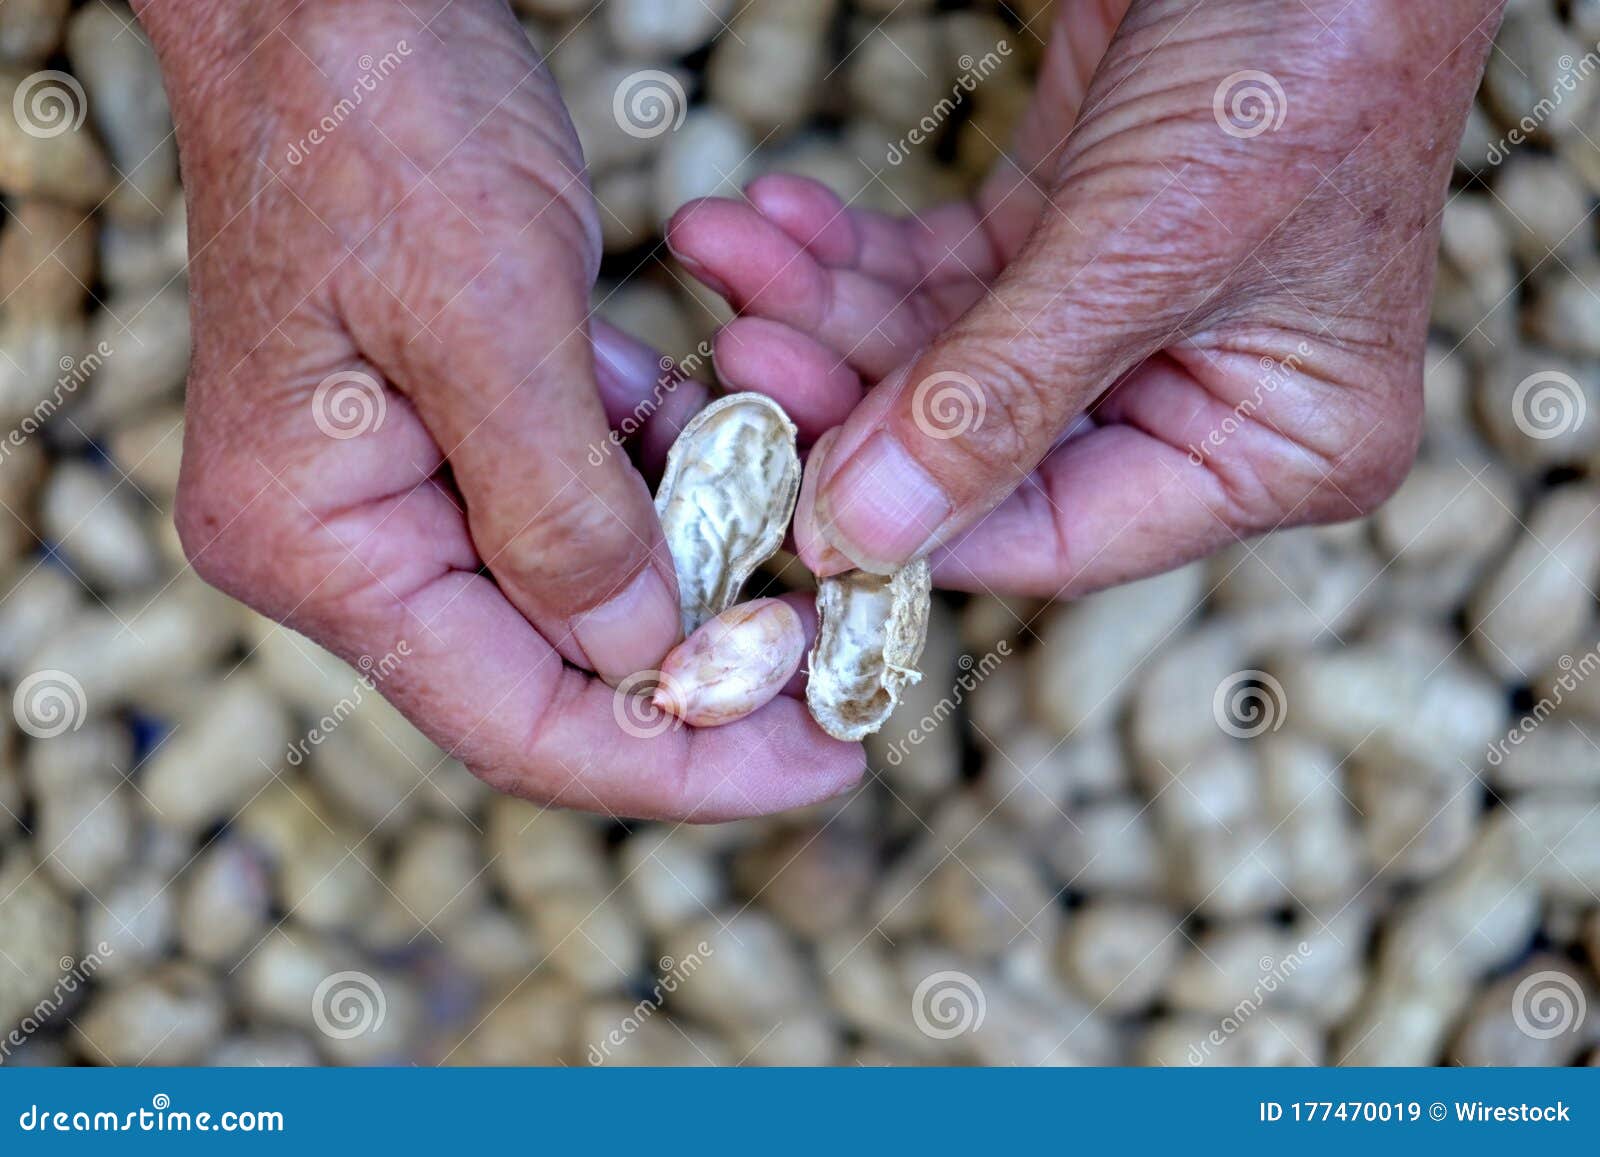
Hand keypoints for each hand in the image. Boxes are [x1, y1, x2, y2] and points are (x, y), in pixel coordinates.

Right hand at [137, 0, 860, 818]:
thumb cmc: (377, 119)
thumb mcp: (488, 316)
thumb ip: (563, 512)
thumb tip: (651, 660)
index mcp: (321, 546)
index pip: (515, 723)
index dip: (677, 764)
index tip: (823, 764)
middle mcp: (351, 546)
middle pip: (555, 679)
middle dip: (709, 684)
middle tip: (850, 681)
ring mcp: (404, 491)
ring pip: (588, 592)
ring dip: (709, 576)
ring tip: (826, 566)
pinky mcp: (460, 431)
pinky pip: (588, 501)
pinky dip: (676, 487)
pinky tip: (744, 454)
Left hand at [668, 0, 1502, 596]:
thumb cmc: (1305, 48)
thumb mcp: (1145, 245)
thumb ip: (997, 398)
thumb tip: (861, 533)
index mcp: (1273, 449)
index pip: (1056, 535)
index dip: (909, 525)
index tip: (779, 488)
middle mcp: (1201, 398)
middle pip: (977, 448)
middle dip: (843, 388)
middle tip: (734, 349)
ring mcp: (1132, 318)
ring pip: (939, 357)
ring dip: (823, 304)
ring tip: (726, 250)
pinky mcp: (1072, 234)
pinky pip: (940, 274)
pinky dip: (857, 248)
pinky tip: (776, 219)